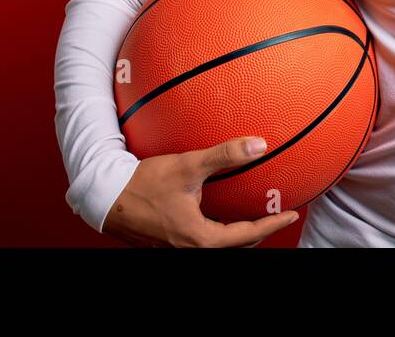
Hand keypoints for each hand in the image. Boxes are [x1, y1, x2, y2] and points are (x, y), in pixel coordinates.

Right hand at [101, 137, 300, 247]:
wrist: (104, 195)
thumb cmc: (143, 184)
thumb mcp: (188, 166)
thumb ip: (225, 156)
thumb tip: (259, 145)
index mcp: (200, 238)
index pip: (247, 236)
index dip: (272, 225)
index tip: (291, 215)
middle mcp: (190, 248)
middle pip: (234, 244)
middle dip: (257, 232)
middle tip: (274, 215)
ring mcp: (178, 246)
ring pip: (218, 242)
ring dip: (237, 231)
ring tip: (252, 213)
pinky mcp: (168, 240)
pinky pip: (202, 237)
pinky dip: (218, 227)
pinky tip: (217, 209)